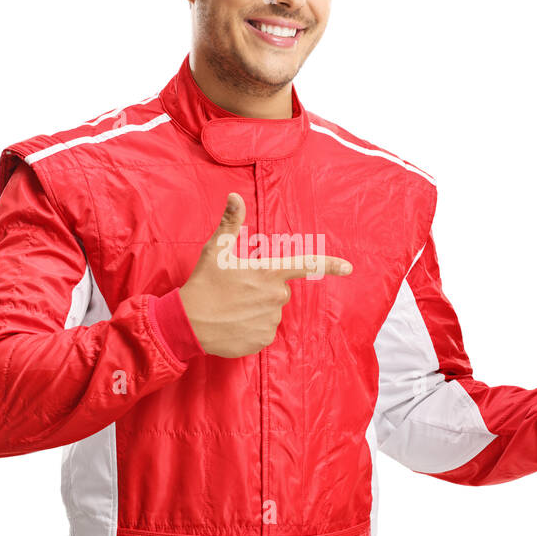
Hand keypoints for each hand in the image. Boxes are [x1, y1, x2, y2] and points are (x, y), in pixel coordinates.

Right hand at [177, 192, 353, 357]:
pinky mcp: (263, 339)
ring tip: (232, 308)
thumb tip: (234, 196)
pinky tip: (234, 323)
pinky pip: (264, 330)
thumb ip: (231, 222)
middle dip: (263, 289)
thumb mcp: (216, 249)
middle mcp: (275, 296)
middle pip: (279, 290)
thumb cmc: (203, 283)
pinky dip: (252, 327)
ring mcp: (270, 320)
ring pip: (271, 311)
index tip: (349, 268)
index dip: (329, 265)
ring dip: (257, 309)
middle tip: (237, 290)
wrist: (188, 323)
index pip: (305, 265)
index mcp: (268, 272)